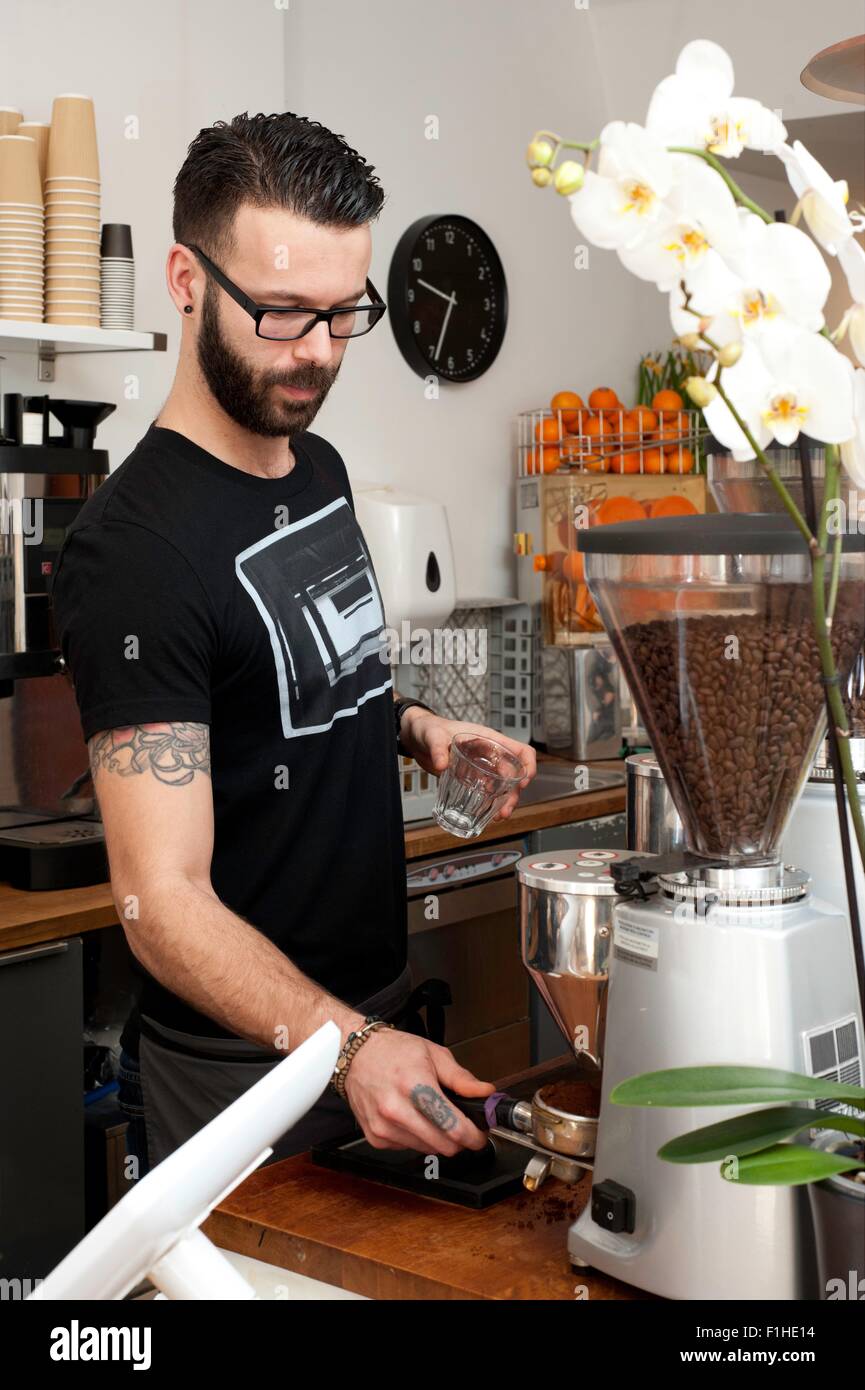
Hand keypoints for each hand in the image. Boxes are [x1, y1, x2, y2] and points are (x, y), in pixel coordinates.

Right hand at [344, 1027, 494, 1155]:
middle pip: (443, 1146)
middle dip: (459, 1140)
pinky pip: (408, 1148)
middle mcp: (397, 1110)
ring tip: (434, 1117)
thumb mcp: (434, 1054)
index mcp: (415, 1086)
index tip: (480, 1135)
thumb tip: (485, 1093)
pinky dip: (418, 1138)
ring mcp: (384, 1127)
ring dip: (438, 1139)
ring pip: (427, 1150)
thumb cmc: (393, 1051)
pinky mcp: (376, 1138)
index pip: (453, 1126)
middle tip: (462, 1126)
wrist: (356, 1055)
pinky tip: (413, 1118)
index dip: (474, 1136)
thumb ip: (462, 1078)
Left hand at [400, 712, 536, 822]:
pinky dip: (491, 803)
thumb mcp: (433, 736)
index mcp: (489, 739)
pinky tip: (487, 815)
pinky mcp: (471, 777)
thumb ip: (437, 748)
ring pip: (503, 786)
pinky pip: (488, 791)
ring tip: (499, 817)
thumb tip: (442, 765)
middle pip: (513, 774)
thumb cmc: (429, 729)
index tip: (523, 782)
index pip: (520, 750)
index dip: (527, 765)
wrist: (417, 738)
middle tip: (505, 811)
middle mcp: (490, 754)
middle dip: (514, 794)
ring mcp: (482, 767)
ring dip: (504, 802)